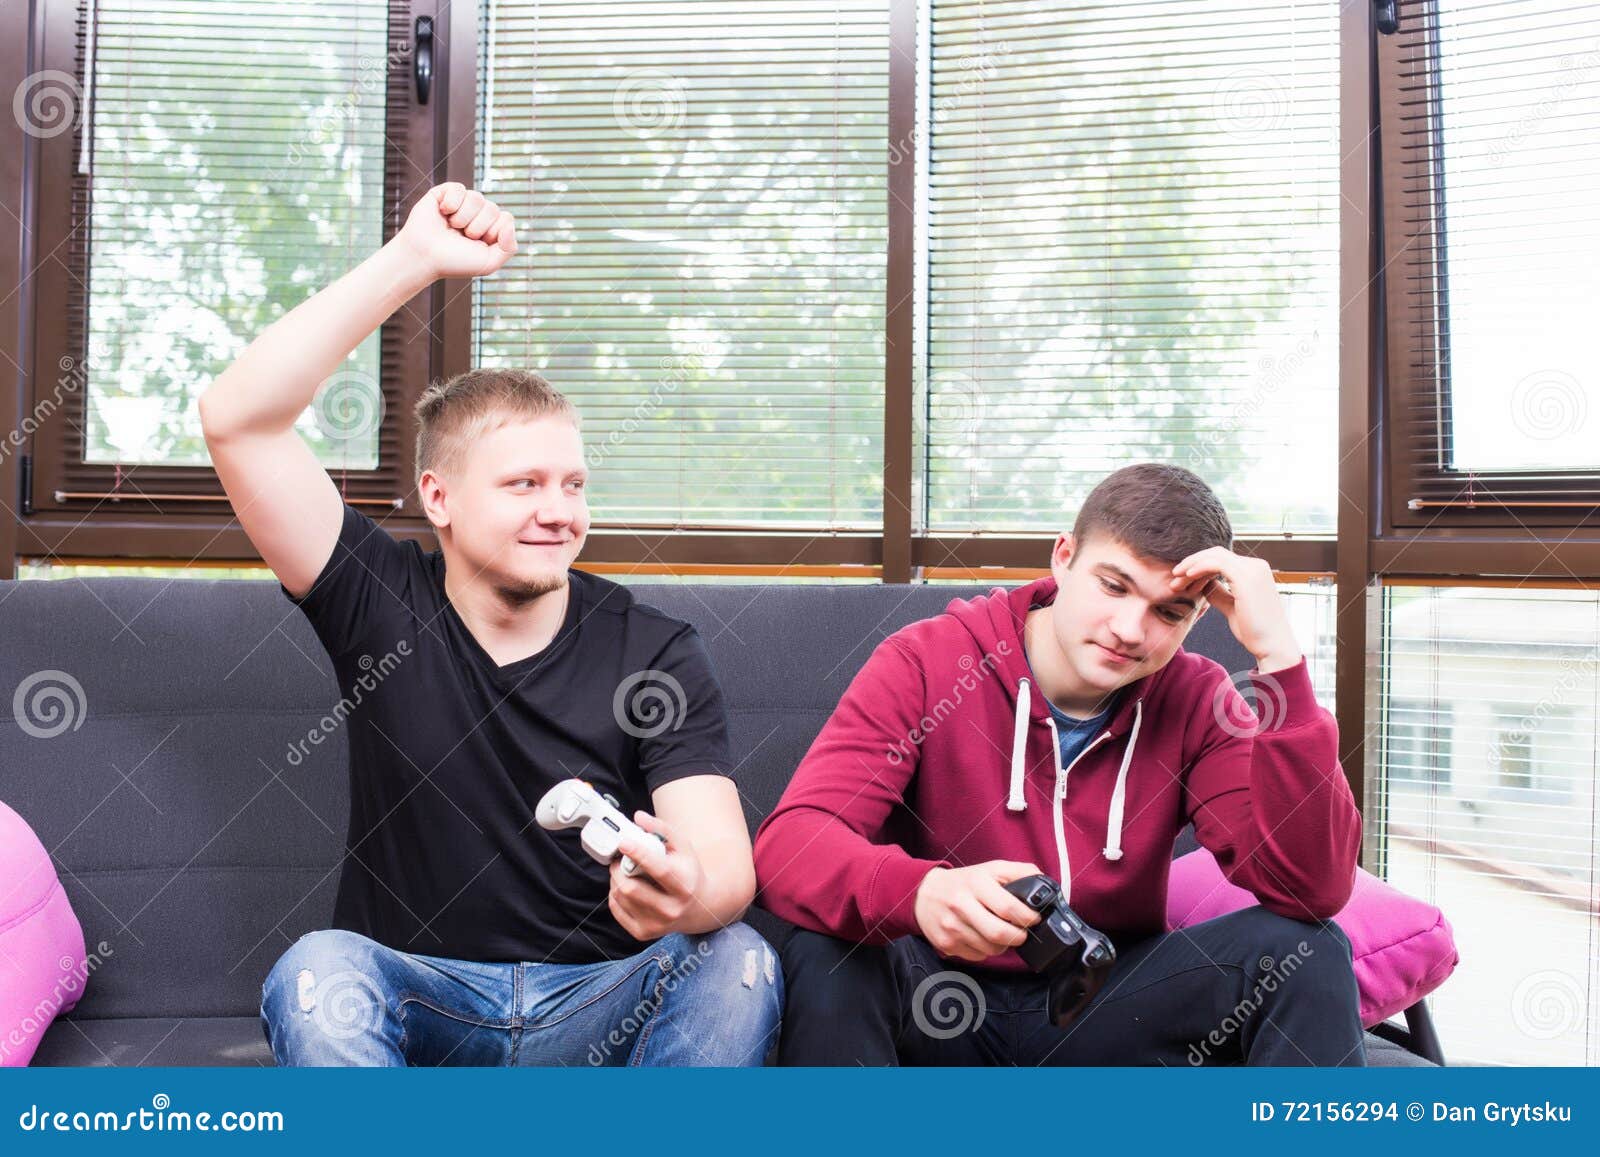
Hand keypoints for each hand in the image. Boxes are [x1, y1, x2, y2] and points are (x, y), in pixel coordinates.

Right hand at [396, 182, 517, 280]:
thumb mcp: (488, 263)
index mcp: (490, 228)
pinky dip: (451, 203)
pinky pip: (459, 188)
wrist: (424, 257)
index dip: (493, 232)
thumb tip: (510, 224)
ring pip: (477, 198)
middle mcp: (477, 214)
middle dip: (477, 227)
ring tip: (451, 227)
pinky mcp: (444, 193)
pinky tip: (443, 213)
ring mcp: (461, 203)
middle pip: (492, 208)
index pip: (506, 219)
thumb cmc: (454, 262)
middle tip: (462, 237)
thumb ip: (508, 248)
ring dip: (463, 217)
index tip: (478, 244)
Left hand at [608, 811, 705, 940]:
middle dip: (619, 868)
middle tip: (620, 858)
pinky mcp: (643, 933)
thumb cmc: (688, 872)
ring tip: (625, 872)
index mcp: (684, 885)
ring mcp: (656, 924)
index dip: (639, 855)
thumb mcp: (683, 847)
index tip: (624, 842)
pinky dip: (615, 894)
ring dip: (616, 879)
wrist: (699, 907)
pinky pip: (616, 909)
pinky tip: (627, 887)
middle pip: (631, 888)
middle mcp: (671, 909)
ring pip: (620, 897)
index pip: (658, 870)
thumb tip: (639, 817)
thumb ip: (662, 830)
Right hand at [913, 860, 1043, 962]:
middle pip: (1000, 933)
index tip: (1034, 918)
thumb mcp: (991, 869)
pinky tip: (982, 937)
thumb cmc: (964, 882)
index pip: (1008, 907)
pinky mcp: (946, 944)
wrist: (923, 893)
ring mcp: (952, 927)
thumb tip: (1046, 886)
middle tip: (1022, 932)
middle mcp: (961, 905)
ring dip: (1003, 945)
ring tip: (1000, 932)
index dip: (1028, 917)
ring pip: (991, 949)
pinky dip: (986, 950)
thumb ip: (1021, 873)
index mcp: (976, 884)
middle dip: (1019, 937)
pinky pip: (978, 956)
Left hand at [1169, 547, 1300, 672]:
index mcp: (1255, 571)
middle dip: (1192, 563)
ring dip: (1191, 566)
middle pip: (1216, 553)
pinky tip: (1186, 576)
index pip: (1221, 559)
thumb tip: (1204, 583)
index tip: (1183, 582)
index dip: (1199, 567)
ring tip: (1176, 580)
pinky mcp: (1246, 578)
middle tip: (1174, 577)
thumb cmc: (1254, 632)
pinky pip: (1216, 563)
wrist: (1272, 647)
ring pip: (1214, 555)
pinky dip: (1199, 567)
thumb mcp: (1232, 607)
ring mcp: (1253, 570)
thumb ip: (1219, 592)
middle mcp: (1256, 566)